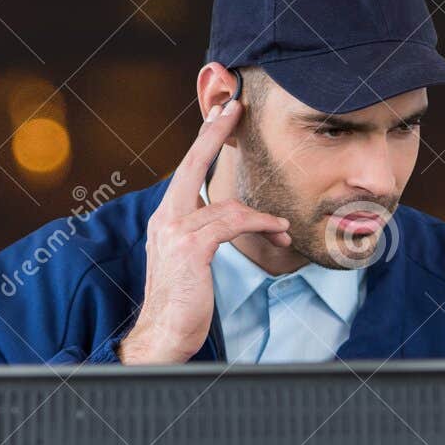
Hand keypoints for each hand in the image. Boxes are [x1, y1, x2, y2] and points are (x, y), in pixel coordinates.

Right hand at [118, 99, 290, 364]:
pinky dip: (260, 224)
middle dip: (214, 134)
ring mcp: (176, 231)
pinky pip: (233, 222)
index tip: (221, 114)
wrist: (163, 337)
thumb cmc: (181, 304)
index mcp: (164, 220)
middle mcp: (165, 219)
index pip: (185, 173)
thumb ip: (201, 235)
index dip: (203, 141)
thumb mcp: (189, 262)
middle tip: (235, 108)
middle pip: (191, 165)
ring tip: (282, 229)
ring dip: (262, 216)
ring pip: (228, 205)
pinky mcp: (191, 247)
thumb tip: (229, 221)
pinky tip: (277, 232)